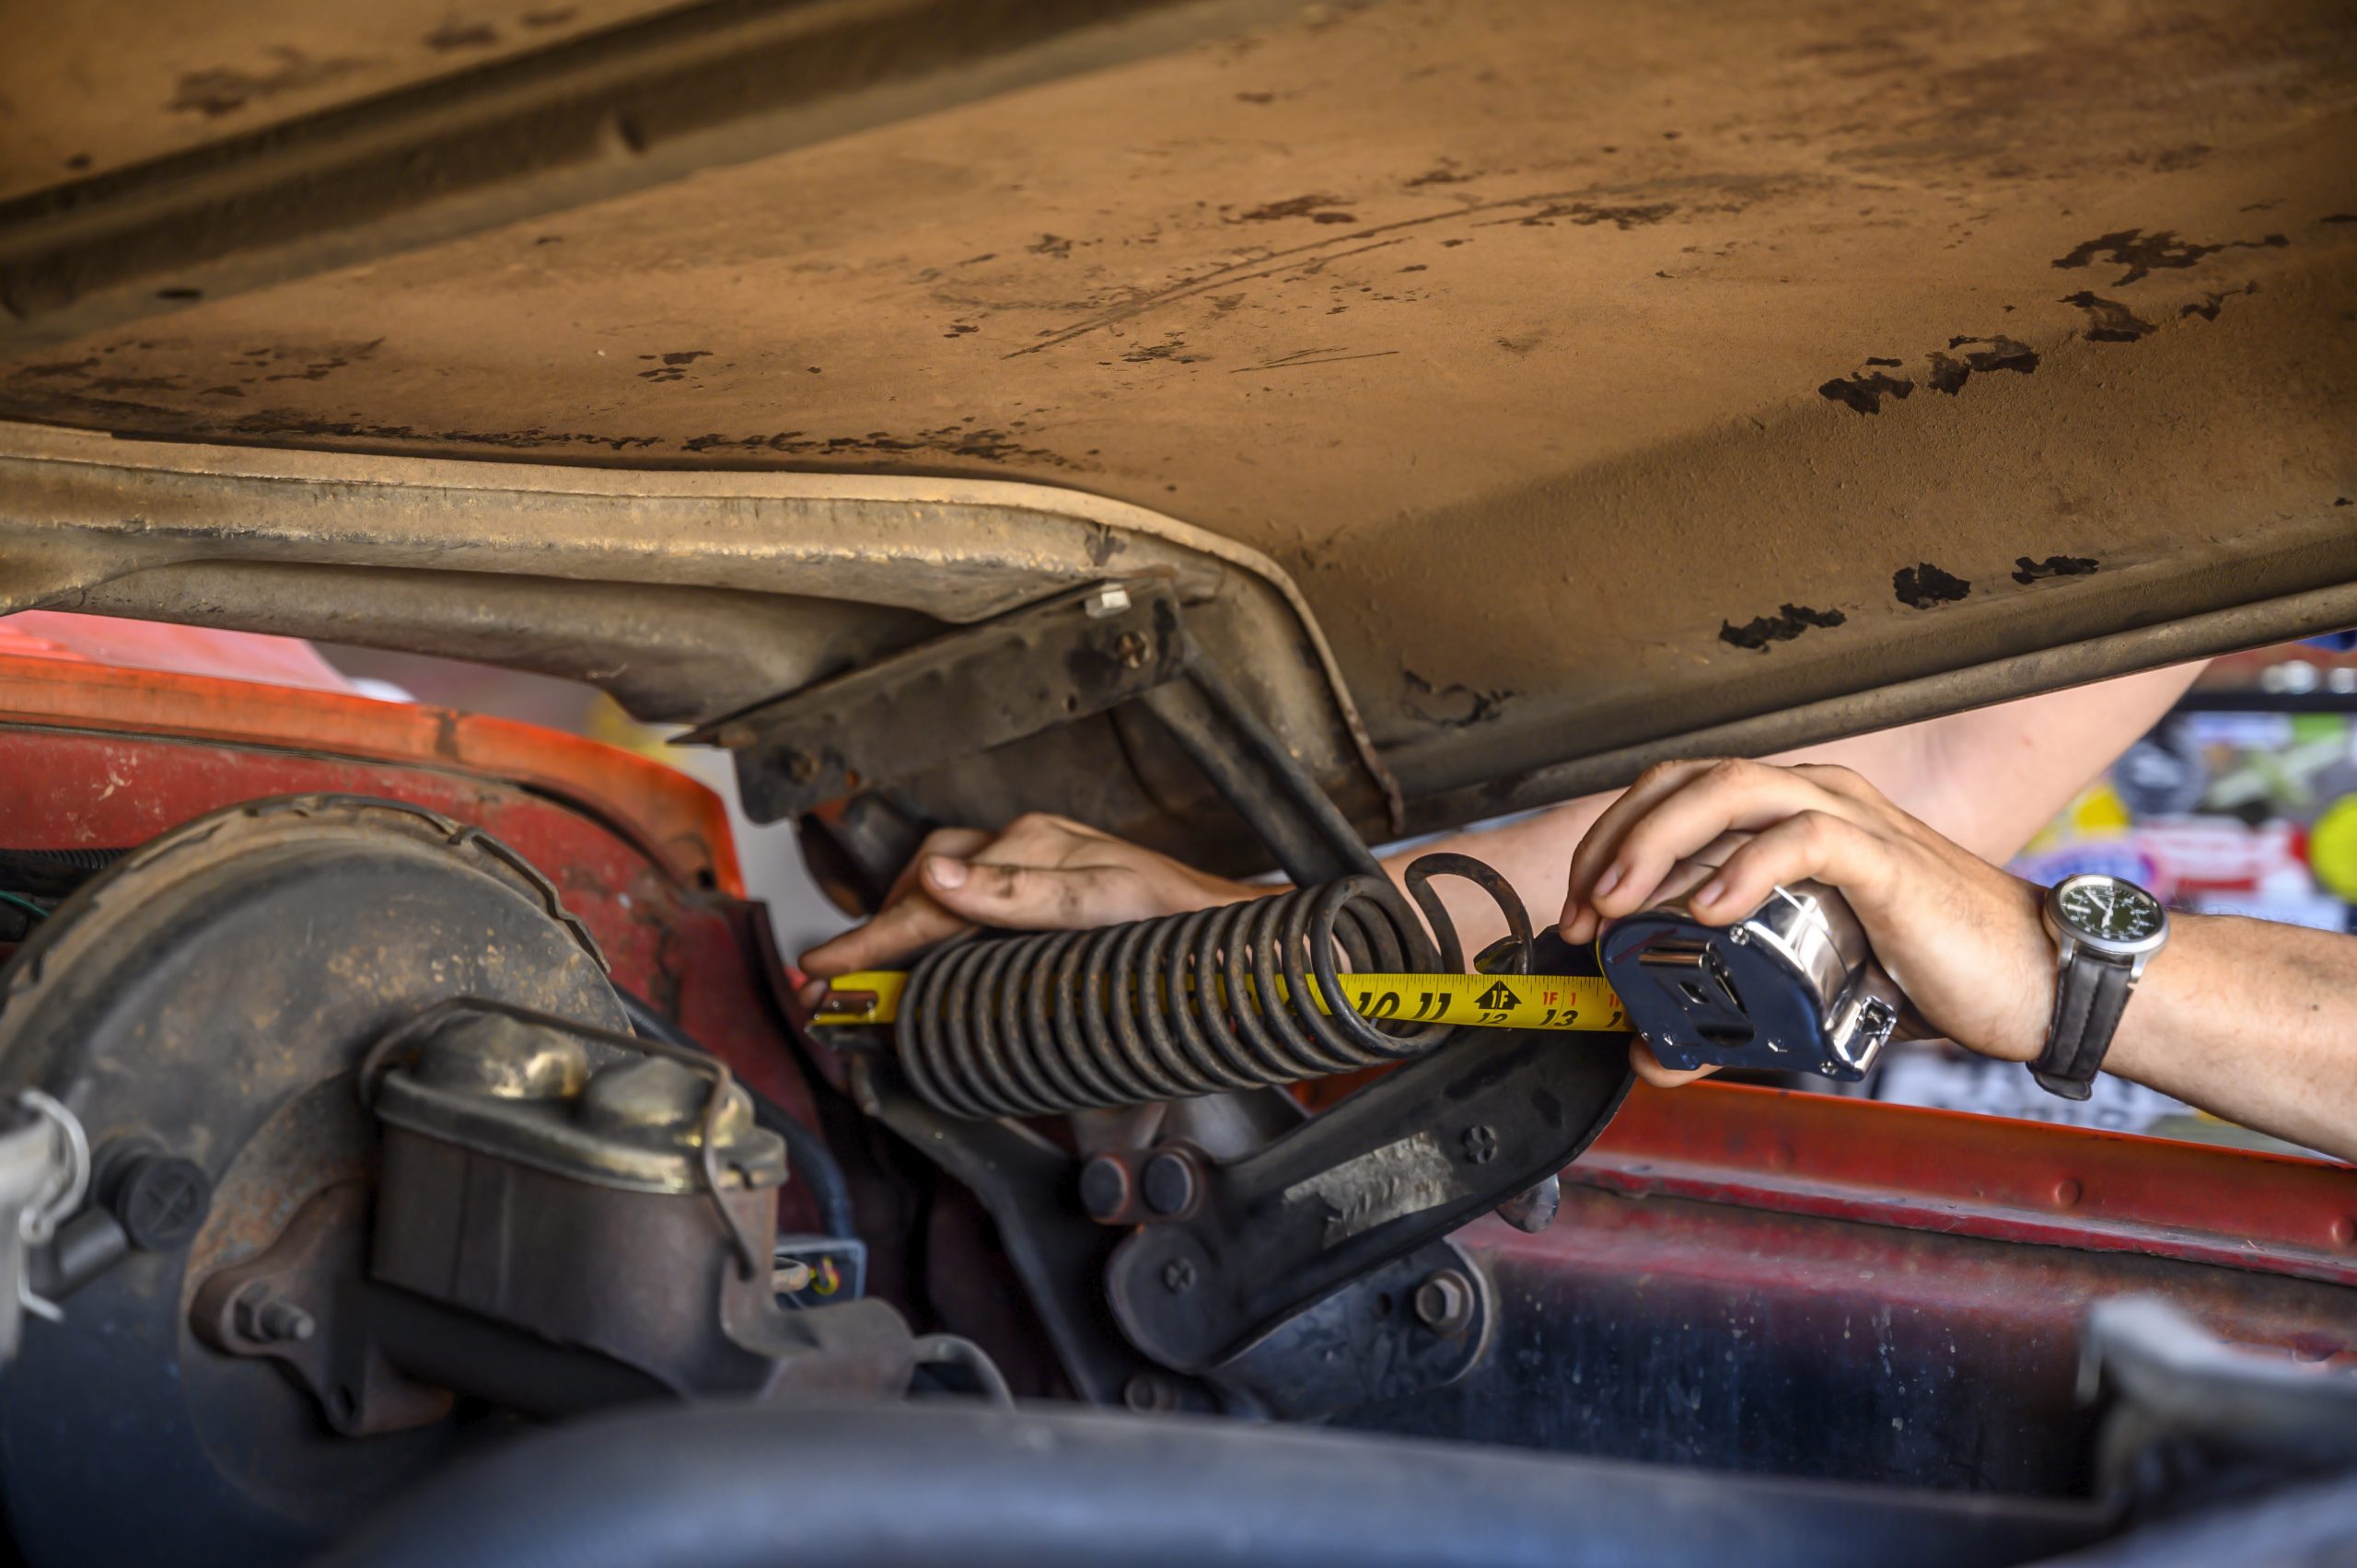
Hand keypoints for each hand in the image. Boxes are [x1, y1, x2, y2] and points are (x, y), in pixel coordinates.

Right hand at [797, 813, 1260, 994]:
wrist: (1232, 924)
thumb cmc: (1181, 920)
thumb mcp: (1104, 904)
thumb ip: (1019, 891)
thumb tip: (937, 873)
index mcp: (1032, 848)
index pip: (932, 901)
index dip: (872, 941)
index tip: (824, 973)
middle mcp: (1027, 845)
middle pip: (924, 889)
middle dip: (871, 936)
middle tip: (824, 986)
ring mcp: (1034, 858)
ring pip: (939, 884)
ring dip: (898, 925)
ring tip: (861, 971)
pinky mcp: (1045, 876)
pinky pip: (968, 890)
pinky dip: (931, 918)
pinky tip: (923, 946)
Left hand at [1557, 759, 2057, 1087]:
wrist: (2038, 985)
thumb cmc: (1929, 975)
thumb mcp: (1810, 993)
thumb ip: (1730, 1015)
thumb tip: (1650, 1055)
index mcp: (1789, 814)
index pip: (1675, 794)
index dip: (1610, 841)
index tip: (1574, 912)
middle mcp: (1813, 797)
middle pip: (1686, 780)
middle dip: (1615, 840)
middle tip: (1579, 913)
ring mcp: (1852, 820)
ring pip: (1732, 790)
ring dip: (1657, 842)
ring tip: (1616, 904)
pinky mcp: (1887, 860)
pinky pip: (1806, 838)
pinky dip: (1745, 868)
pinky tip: (1707, 911)